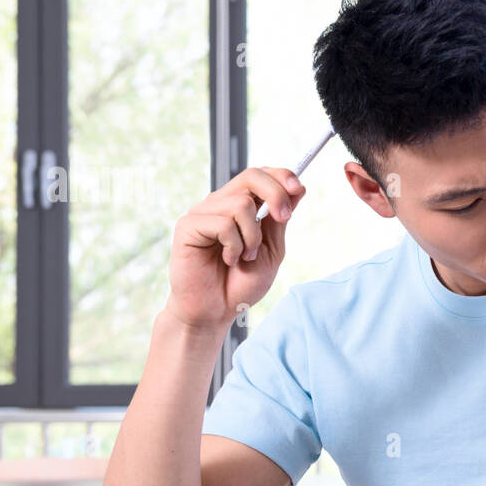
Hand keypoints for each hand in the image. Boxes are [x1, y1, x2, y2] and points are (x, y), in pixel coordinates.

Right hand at [164, 166, 306, 330]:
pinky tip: (228, 259)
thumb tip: (298, 187)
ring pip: (241, 203)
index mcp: (240, 206)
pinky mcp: (188, 226)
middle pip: (251, 176)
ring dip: (252, 236)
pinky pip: (223, 223)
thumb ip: (280, 220)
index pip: (260, 175)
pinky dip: (234, 245)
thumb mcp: (272, 250)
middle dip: (274, 194)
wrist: (217, 310)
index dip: (281, 175)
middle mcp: (220, 204)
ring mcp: (202, 213)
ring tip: (244, 257)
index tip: (297, 188)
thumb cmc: (241, 283)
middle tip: (282, 219)